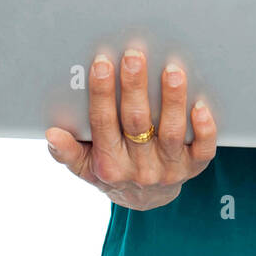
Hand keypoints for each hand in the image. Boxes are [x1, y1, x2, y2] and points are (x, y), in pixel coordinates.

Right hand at [45, 48, 216, 209]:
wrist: (147, 199)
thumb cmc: (113, 171)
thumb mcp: (85, 167)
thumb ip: (68, 152)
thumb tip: (51, 134)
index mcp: (109, 164)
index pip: (103, 123)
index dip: (102, 93)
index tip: (102, 63)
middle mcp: (139, 168)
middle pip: (136, 122)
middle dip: (134, 87)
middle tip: (134, 56)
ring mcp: (169, 169)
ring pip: (171, 132)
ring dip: (172, 100)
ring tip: (172, 70)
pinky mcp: (194, 168)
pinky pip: (203, 150)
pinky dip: (204, 129)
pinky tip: (201, 105)